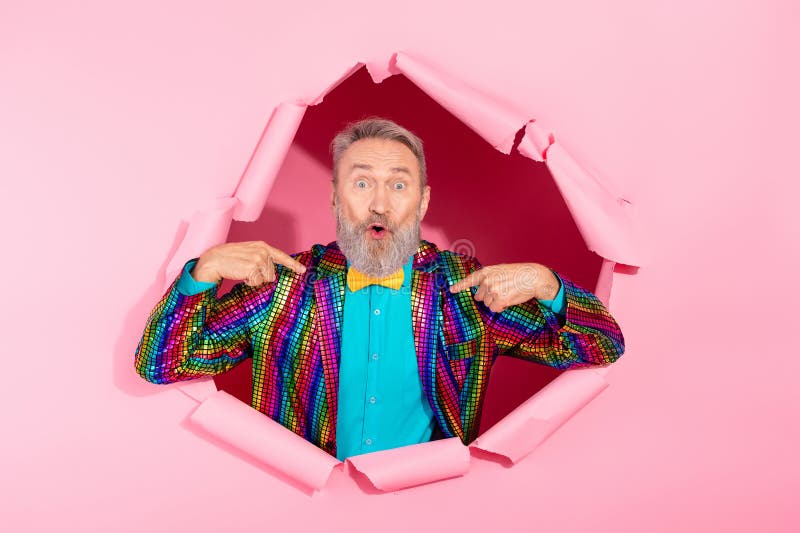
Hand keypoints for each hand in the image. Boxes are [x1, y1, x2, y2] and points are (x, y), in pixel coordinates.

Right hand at [192, 241, 306, 286]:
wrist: (214, 260)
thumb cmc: (230, 258)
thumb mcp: (248, 253)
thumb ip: (262, 258)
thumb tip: (272, 273)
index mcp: (262, 246)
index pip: (281, 256)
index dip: (292, 264)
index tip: (302, 270)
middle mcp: (263, 251)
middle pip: (272, 274)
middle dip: (261, 276)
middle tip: (246, 270)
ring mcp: (258, 259)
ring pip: (266, 279)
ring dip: (255, 279)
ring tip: (243, 271)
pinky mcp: (253, 268)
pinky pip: (257, 283)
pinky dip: (249, 282)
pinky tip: (241, 275)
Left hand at [448, 262, 559, 312]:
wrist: (533, 277)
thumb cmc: (518, 274)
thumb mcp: (500, 271)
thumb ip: (489, 278)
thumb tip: (480, 292)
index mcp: (486, 272)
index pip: (470, 280)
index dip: (460, 286)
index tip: (452, 290)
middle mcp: (487, 281)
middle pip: (480, 297)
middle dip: (489, 297)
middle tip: (502, 290)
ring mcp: (492, 290)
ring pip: (488, 304)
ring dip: (497, 302)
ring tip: (508, 293)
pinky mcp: (499, 299)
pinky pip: (495, 309)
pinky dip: (501, 307)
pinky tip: (509, 300)